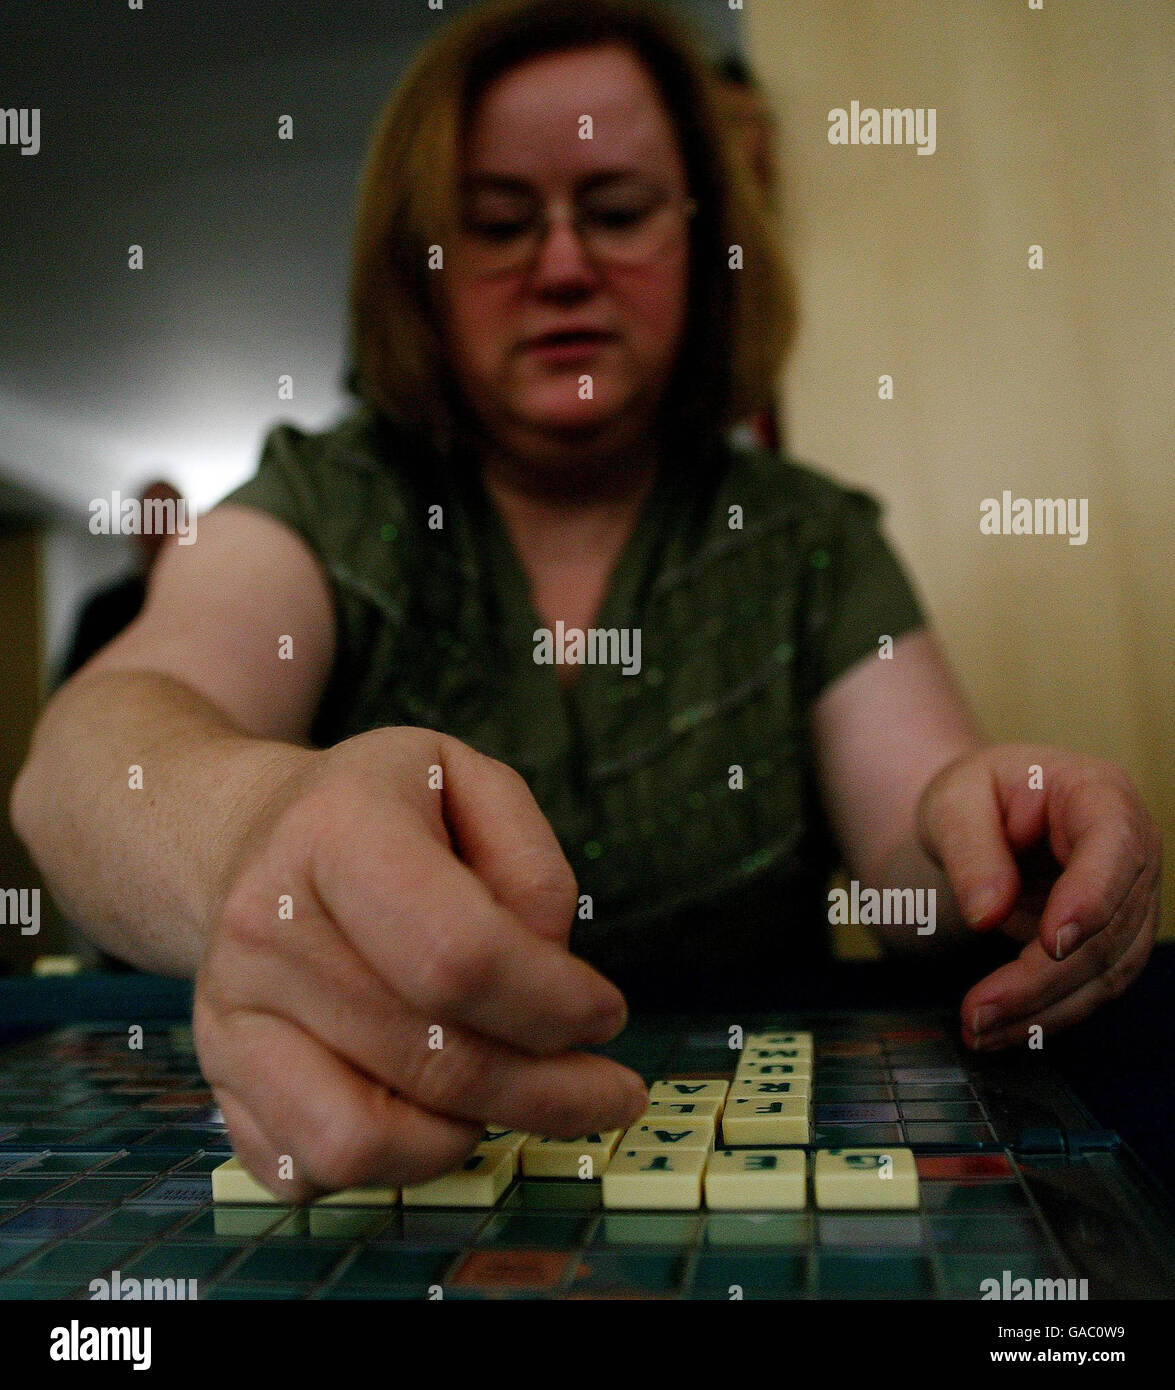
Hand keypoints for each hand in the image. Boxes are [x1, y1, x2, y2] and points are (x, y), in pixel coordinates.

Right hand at [193, 727, 646, 1200]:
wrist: (249, 836)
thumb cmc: (381, 811)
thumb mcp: (474, 780)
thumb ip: (533, 869)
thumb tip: (546, 980)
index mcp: (336, 832)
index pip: (457, 955)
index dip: (552, 1004)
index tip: (606, 1014)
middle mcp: (265, 928)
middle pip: (430, 1059)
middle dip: (548, 1092)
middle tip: (607, 1089)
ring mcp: (229, 1014)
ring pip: (363, 1142)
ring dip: (465, 1133)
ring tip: (506, 1090)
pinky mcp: (217, 1078)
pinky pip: (310, 1173)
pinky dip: (390, 1162)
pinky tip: (434, 1109)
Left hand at [916, 744, 1160, 1049]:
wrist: (983, 816)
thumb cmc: (976, 795)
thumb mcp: (953, 801)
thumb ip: (969, 848)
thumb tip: (986, 914)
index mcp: (1100, 795)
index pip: (1114, 848)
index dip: (1091, 899)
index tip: (1051, 943)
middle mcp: (1131, 851)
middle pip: (1109, 927)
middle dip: (1043, 977)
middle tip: (979, 1010)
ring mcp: (1128, 900)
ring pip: (1104, 971)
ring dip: (1042, 1010)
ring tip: (978, 1030)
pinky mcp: (1111, 941)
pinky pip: (1088, 988)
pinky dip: (1044, 1014)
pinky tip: (999, 1030)